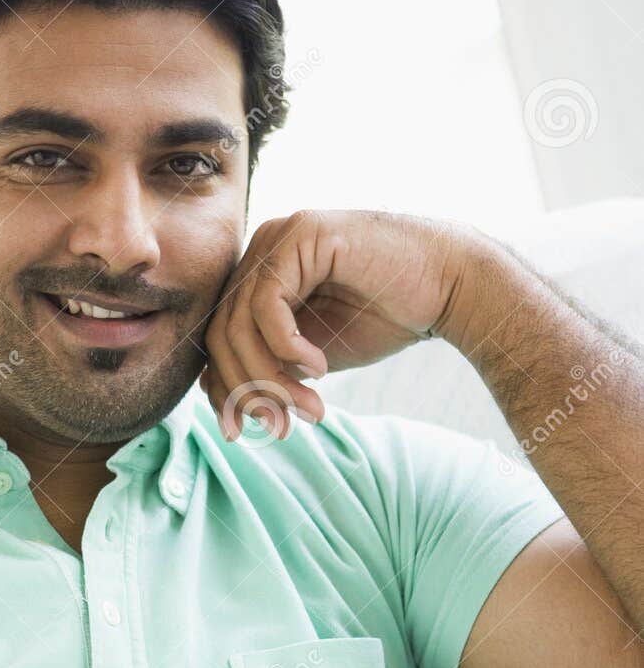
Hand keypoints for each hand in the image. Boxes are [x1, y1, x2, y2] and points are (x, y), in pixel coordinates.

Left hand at [201, 209, 479, 438]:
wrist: (450, 286)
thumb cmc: (387, 318)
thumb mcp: (312, 356)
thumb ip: (268, 368)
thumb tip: (219, 400)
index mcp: (259, 278)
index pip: (216, 340)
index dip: (223, 391)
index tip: (242, 433)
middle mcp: (262, 252)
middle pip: (220, 336)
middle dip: (248, 392)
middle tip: (282, 428)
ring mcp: (279, 238)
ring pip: (239, 325)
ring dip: (271, 380)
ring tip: (309, 407)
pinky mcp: (302, 235)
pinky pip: (267, 305)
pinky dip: (286, 348)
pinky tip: (319, 368)